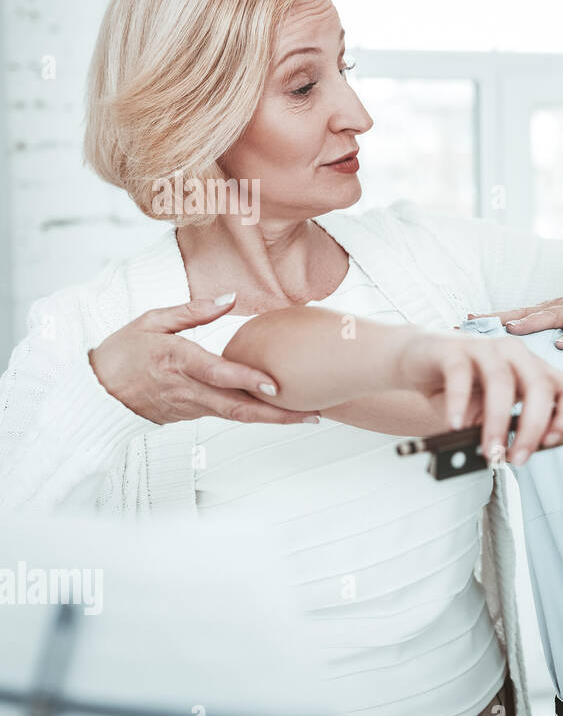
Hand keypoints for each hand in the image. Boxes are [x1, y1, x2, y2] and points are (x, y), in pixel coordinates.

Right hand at [88, 296, 321, 425]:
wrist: (97, 393)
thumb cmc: (124, 351)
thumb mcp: (152, 321)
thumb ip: (193, 311)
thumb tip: (230, 298)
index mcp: (176, 360)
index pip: (217, 373)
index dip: (248, 379)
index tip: (276, 385)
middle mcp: (187, 388)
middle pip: (237, 406)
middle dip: (277, 413)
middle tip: (312, 413)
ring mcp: (191, 406)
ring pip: (237, 416)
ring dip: (273, 418)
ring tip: (309, 415)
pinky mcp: (194, 415)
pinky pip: (229, 415)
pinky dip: (256, 415)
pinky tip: (282, 412)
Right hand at [397, 330, 562, 465]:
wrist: (418, 359)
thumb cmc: (461, 386)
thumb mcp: (489, 411)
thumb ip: (506, 428)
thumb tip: (517, 454)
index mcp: (534, 370)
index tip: (552, 442)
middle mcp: (516, 355)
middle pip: (540, 386)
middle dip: (532, 428)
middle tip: (517, 458)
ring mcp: (485, 348)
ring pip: (501, 381)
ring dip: (497, 422)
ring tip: (489, 450)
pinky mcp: (453, 349)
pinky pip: (460, 375)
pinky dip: (459, 403)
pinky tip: (456, 424)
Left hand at [467, 282, 562, 348]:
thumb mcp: (554, 320)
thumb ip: (534, 335)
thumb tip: (503, 354)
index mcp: (542, 311)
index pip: (510, 314)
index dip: (487, 319)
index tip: (462, 324)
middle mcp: (554, 308)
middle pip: (522, 313)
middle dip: (499, 320)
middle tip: (477, 327)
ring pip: (549, 316)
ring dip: (530, 323)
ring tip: (513, 329)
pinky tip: (561, 344)